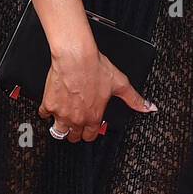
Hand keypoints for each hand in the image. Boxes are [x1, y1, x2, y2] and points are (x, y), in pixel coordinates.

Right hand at [39, 46, 155, 142]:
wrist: (76, 57)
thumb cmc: (96, 69)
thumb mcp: (121, 84)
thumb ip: (134, 99)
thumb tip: (149, 108)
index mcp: (93, 116)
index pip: (90, 136)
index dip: (91, 131)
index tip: (91, 125)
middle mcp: (76, 119)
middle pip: (74, 136)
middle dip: (77, 131)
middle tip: (78, 122)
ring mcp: (61, 113)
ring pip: (58, 131)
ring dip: (61, 127)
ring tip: (65, 119)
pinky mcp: (48, 104)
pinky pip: (43, 115)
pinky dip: (47, 112)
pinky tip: (52, 105)